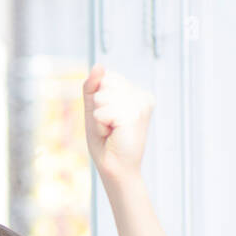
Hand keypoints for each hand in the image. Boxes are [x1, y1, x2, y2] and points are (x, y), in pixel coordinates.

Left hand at [83, 64, 153, 182]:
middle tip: (108, 126)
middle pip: (105, 83)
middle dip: (98, 106)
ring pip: (102, 96)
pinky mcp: (134, 115)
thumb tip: (98, 65)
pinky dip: (100, 124)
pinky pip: (102, 111)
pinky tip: (112, 134)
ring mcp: (140, 105)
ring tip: (111, 131)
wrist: (115, 169)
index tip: (107, 118)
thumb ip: (93, 87)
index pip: (107, 78)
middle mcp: (142, 96)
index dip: (98, 99)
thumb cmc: (106, 143)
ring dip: (98, 117)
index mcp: (136, 93)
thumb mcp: (93, 110)